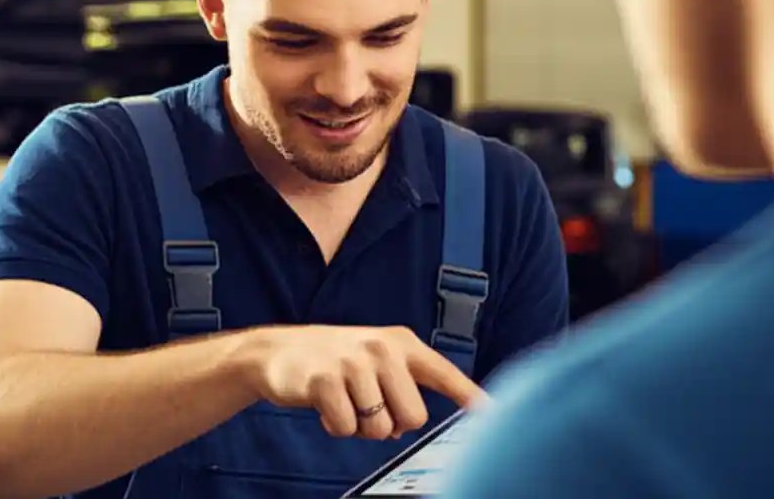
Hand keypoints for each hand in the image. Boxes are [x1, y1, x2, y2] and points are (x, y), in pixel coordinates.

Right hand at [239, 325, 485, 439]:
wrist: (277, 351)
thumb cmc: (336, 360)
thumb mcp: (375, 359)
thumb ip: (403, 386)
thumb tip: (411, 425)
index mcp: (401, 343)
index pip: (445, 373)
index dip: (472, 397)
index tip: (496, 414)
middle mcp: (381, 348)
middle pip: (414, 417)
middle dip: (392, 424)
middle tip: (366, 404)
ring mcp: (353, 362)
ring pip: (380, 429)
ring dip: (360, 426)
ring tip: (343, 400)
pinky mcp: (325, 380)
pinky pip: (345, 429)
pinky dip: (335, 426)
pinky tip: (324, 404)